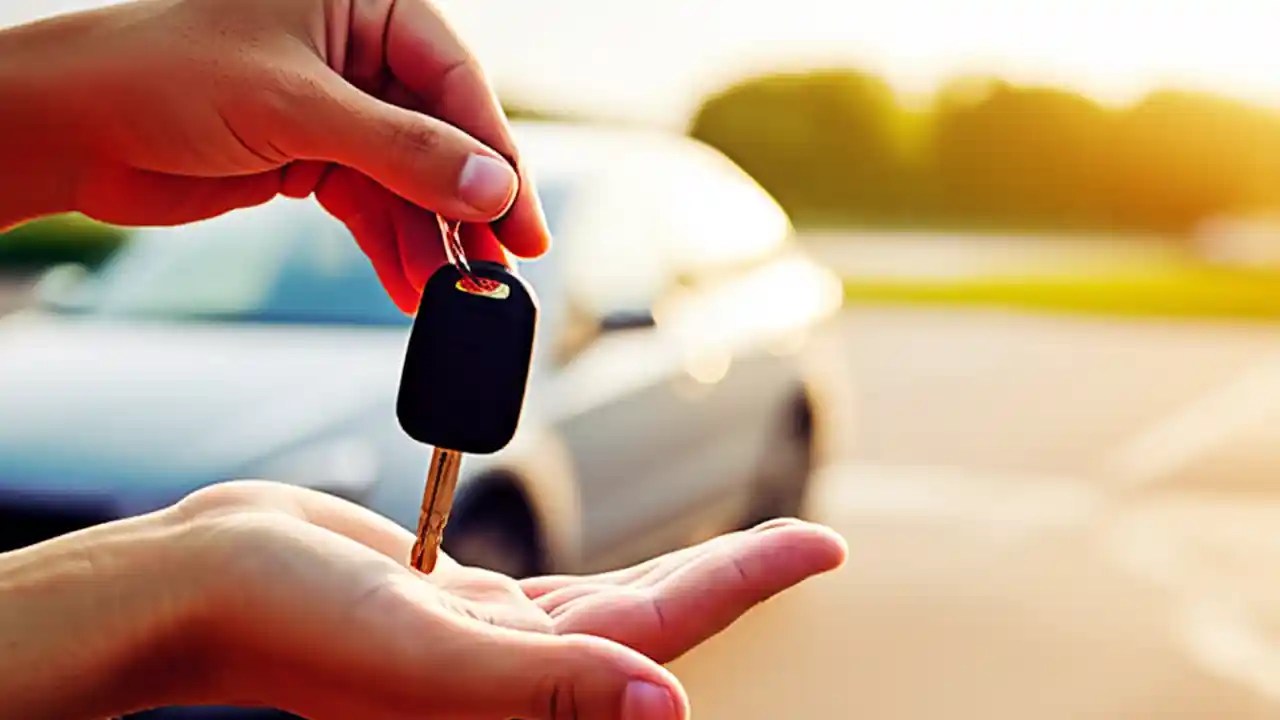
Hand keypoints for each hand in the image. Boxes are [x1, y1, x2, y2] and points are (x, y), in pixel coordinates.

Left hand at [0, 0, 549, 310]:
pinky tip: (410, 284)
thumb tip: (493, 187)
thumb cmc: (163, 77)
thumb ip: (404, 149)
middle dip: (468, 205)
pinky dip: (391, 244)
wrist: (70, 131)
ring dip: (431, 237)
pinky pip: (372, 201)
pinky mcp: (311, 153)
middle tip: (501, 267)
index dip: (493, 153)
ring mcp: (335, 104)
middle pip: (441, 132)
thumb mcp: (298, 109)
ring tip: (452, 293)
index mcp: (360, 1)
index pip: (453, 77)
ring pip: (409, 176)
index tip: (520, 219)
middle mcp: (354, 48)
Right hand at [0, 481, 846, 718]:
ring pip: (611, 604)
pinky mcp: (454, 604)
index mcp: (525, 693)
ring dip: (679, 573)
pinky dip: (597, 569)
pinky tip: (632, 560)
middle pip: (655, 619)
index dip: (750, 584)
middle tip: (812, 544)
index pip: (666, 632)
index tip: (826, 544)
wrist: (205, 586)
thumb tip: (671, 709)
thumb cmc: (291, 626)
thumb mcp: (427, 655)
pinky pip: (550, 588)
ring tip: (750, 555)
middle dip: (736, 581)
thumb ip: (549, 686)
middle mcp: (517, 673)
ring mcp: (487, 639)